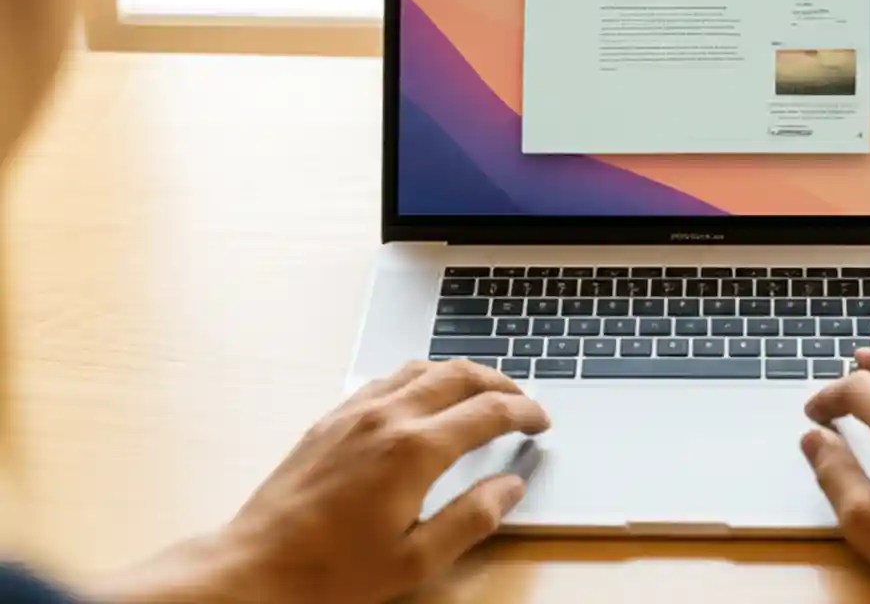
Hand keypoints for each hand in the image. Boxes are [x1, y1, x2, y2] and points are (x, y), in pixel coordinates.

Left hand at [91, 360, 549, 603]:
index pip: (488, 412)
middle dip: (499, 382)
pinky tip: (422, 398)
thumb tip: (510, 487)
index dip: (524, 412)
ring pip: (421, 368)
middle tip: (521, 400)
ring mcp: (355, 413)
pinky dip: (419, 378)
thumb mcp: (418, 559)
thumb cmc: (332, 571)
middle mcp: (387, 418)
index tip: (541, 421)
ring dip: (459, 374)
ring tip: (480, 392)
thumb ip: (473, 518)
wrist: (258, 566)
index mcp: (415, 450)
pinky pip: (385, 380)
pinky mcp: (330, 419)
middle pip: (458, 376)